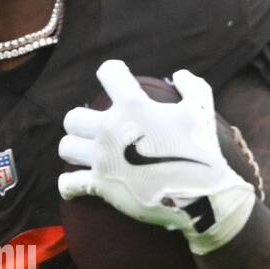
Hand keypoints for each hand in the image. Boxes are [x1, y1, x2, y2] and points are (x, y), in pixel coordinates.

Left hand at [58, 60, 256, 254]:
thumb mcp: (203, 109)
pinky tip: (74, 184)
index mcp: (133, 106)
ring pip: (66, 147)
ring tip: (87, 153)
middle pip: (73, 117)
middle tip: (97, 128)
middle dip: (83, 121)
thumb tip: (179, 74)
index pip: (108, 73)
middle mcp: (110, 130)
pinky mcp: (100, 186)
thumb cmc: (202, 150)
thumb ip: (191, 86)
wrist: (202, 196)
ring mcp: (102, 159)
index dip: (113, 73)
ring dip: (75, 149)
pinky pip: (68, 184)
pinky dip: (69, 185)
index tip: (117, 80)